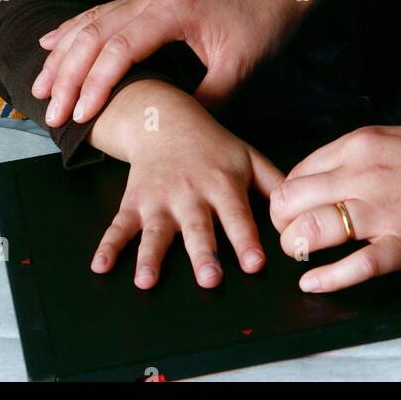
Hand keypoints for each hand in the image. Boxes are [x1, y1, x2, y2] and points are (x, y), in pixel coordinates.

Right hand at [31, 0, 308, 127]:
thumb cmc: (263, 18)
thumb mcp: (240, 65)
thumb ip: (206, 98)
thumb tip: (173, 129)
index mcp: (171, 11)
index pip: (118, 48)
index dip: (96, 84)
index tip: (79, 116)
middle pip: (94, 35)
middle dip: (67, 76)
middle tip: (49, 113)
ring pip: (92, 21)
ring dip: (63, 54)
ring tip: (39, 86)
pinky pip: (102, 11)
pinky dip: (74, 28)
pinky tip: (52, 40)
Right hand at [89, 80, 284, 288]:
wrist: (166, 119)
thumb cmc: (213, 146)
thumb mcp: (248, 156)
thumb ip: (275, 183)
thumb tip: (300, 211)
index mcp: (222, 183)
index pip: (237, 215)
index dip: (246, 239)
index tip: (254, 264)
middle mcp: (191, 193)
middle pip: (198, 227)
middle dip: (203, 253)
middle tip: (209, 278)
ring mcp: (160, 199)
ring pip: (155, 231)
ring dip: (150, 256)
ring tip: (146, 280)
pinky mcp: (134, 202)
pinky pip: (118, 226)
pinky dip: (107, 246)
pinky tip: (100, 266)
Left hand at [269, 122, 400, 292]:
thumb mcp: (397, 140)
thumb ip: (360, 158)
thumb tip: (328, 182)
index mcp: (361, 143)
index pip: (296, 172)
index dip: (288, 198)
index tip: (294, 213)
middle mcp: (363, 171)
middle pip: (291, 200)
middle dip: (283, 223)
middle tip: (292, 237)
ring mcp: (384, 208)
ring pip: (311, 229)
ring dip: (298, 247)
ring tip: (302, 257)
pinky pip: (354, 265)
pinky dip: (327, 278)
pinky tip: (314, 283)